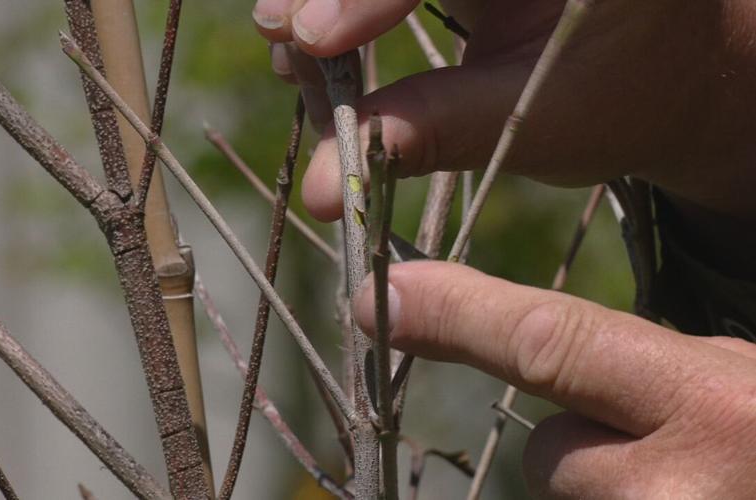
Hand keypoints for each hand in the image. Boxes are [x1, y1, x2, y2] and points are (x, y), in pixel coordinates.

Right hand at [254, 0, 755, 270]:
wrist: (662, 72)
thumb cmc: (623, 95)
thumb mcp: (537, 122)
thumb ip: (431, 135)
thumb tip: (321, 189)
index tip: (310, 43)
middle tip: (291, 56)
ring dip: (318, 5)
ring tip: (303, 68)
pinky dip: (338, 13)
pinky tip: (322, 56)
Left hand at [353, 262, 755, 497]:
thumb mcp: (745, 381)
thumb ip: (656, 372)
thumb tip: (547, 379)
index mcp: (722, 406)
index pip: (552, 342)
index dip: (457, 314)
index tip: (378, 297)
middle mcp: (686, 488)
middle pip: (554, 454)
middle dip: (589, 449)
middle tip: (679, 459)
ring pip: (575, 499)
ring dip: (616, 495)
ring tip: (702, 487)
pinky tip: (686, 491)